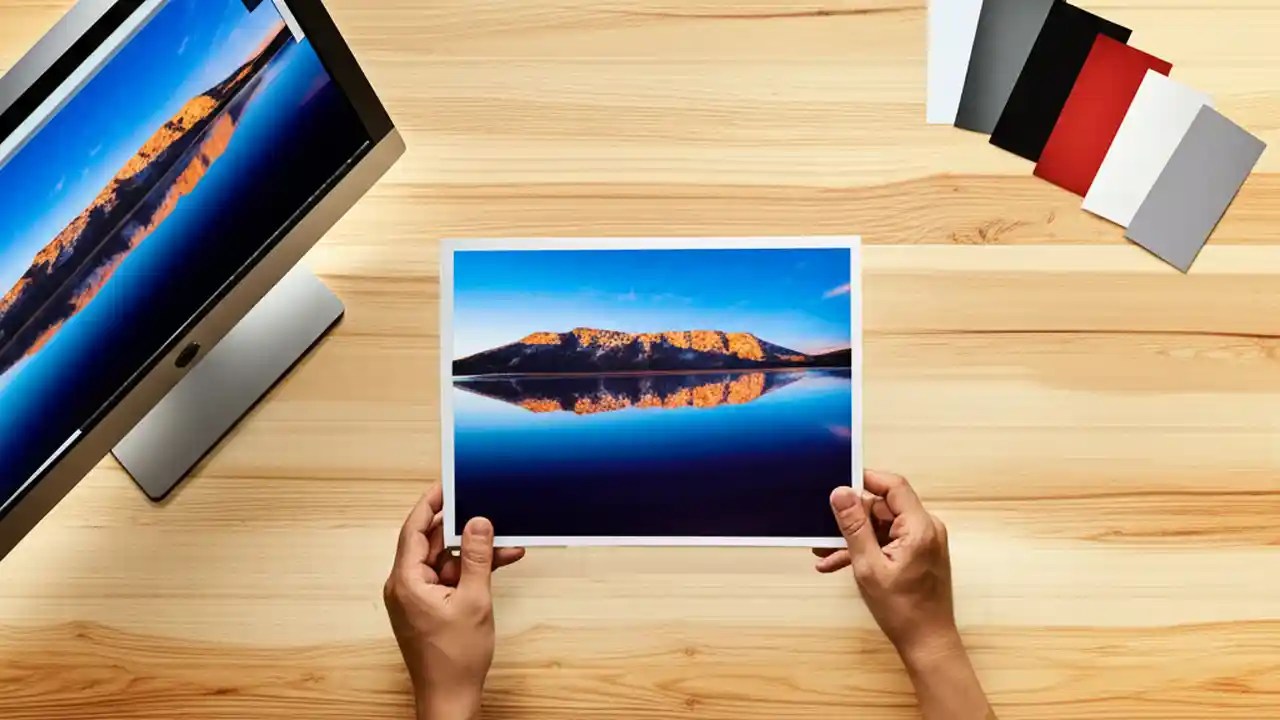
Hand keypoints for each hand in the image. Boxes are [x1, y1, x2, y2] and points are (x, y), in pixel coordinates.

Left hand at [384, 486, 525, 719]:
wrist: (451, 697)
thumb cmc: (455, 658)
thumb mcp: (475, 599)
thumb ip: (478, 557)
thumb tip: (479, 522)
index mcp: (406, 581)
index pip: (415, 530)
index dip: (431, 504)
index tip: (447, 484)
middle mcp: (405, 586)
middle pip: (432, 543)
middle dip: (461, 528)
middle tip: (483, 506)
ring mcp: (416, 597)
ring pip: (445, 561)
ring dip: (474, 553)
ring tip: (504, 544)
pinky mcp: (429, 607)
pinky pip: (449, 578)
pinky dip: (471, 571)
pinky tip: (498, 564)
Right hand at [815, 470, 993, 719]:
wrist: (926, 642)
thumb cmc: (902, 610)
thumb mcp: (868, 566)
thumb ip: (854, 526)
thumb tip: (840, 492)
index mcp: (919, 527)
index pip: (893, 485)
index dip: (865, 479)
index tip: (838, 483)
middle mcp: (926, 529)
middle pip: (884, 506)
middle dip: (852, 516)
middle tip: (824, 528)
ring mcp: (923, 541)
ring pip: (882, 525)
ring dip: (854, 536)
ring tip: (824, 550)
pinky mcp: (918, 553)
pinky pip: (887, 540)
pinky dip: (865, 548)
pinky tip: (838, 562)